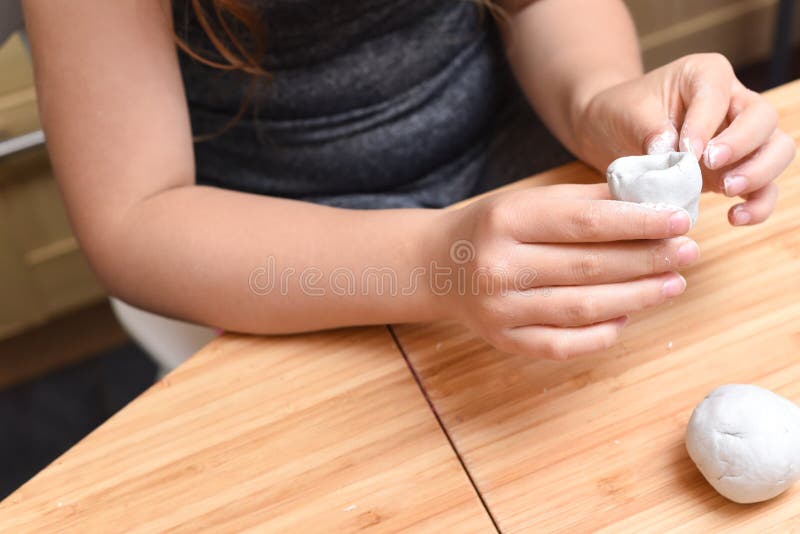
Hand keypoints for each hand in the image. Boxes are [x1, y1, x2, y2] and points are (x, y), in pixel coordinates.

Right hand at [435, 183, 698, 359]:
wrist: (438, 265)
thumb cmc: (493, 227)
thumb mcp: (528, 201)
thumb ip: (585, 201)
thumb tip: (650, 204)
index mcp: (507, 219)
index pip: (584, 222)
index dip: (638, 223)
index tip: (679, 221)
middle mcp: (499, 265)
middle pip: (589, 266)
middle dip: (648, 260)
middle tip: (688, 253)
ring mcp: (500, 308)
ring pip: (582, 308)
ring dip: (637, 297)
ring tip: (673, 284)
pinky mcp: (503, 339)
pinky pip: (562, 344)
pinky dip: (601, 334)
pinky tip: (628, 317)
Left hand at [576, 53, 795, 225]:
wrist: (615, 132)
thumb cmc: (624, 113)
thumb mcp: (627, 112)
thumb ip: (649, 129)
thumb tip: (667, 151)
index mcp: (706, 74)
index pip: (718, 94)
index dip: (705, 124)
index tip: (686, 150)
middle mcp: (734, 101)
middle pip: (763, 118)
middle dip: (743, 144)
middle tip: (710, 165)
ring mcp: (742, 138)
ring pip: (777, 149)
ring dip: (759, 173)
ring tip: (727, 190)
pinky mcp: (739, 169)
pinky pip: (765, 186)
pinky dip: (758, 204)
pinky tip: (735, 217)